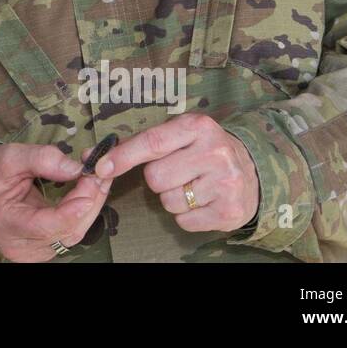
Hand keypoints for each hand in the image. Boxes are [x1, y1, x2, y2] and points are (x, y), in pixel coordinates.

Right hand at [0, 143, 111, 261]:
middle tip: (101, 173)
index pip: (44, 226)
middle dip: (88, 201)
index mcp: (5, 222)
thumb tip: (76, 168)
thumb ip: (42, 159)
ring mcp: (33, 251)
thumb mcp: (10, 157)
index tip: (91, 186)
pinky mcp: (43, 248)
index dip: (71, 210)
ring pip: (72, 234)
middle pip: (65, 231)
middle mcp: (20, 245)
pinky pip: (70, 233)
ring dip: (90, 205)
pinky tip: (88, 193)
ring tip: (97, 179)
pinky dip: (82, 212)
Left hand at [91, 113, 258, 232]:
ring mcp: (225, 182)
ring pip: (168, 201)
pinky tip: (202, 201)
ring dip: (172, 198)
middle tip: (178, 172)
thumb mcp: (181, 135)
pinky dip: (186, 215)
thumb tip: (93, 157)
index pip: (152, 142)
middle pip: (156, 177)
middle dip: (158, 179)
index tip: (101, 167)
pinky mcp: (229, 210)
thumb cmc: (204, 151)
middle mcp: (215, 152)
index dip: (124, 157)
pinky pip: (184, 221)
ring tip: (193, 186)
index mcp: (198, 126)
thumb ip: (141, 143)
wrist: (252, 173)